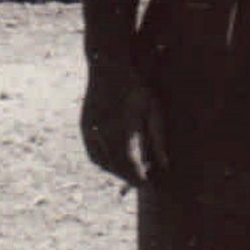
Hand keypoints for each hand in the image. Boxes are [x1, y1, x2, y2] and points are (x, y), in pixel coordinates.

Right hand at [80, 57, 167, 187]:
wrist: (108, 65)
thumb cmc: (136, 86)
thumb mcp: (153, 110)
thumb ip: (158, 139)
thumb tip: (164, 165)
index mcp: (121, 132)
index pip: (129, 167)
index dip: (138, 178)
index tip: (148, 183)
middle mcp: (102, 134)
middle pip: (115, 167)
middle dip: (127, 177)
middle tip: (140, 179)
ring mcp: (90, 130)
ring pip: (100, 162)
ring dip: (114, 170)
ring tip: (128, 171)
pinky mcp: (84, 126)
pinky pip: (92, 152)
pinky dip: (102, 161)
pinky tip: (112, 160)